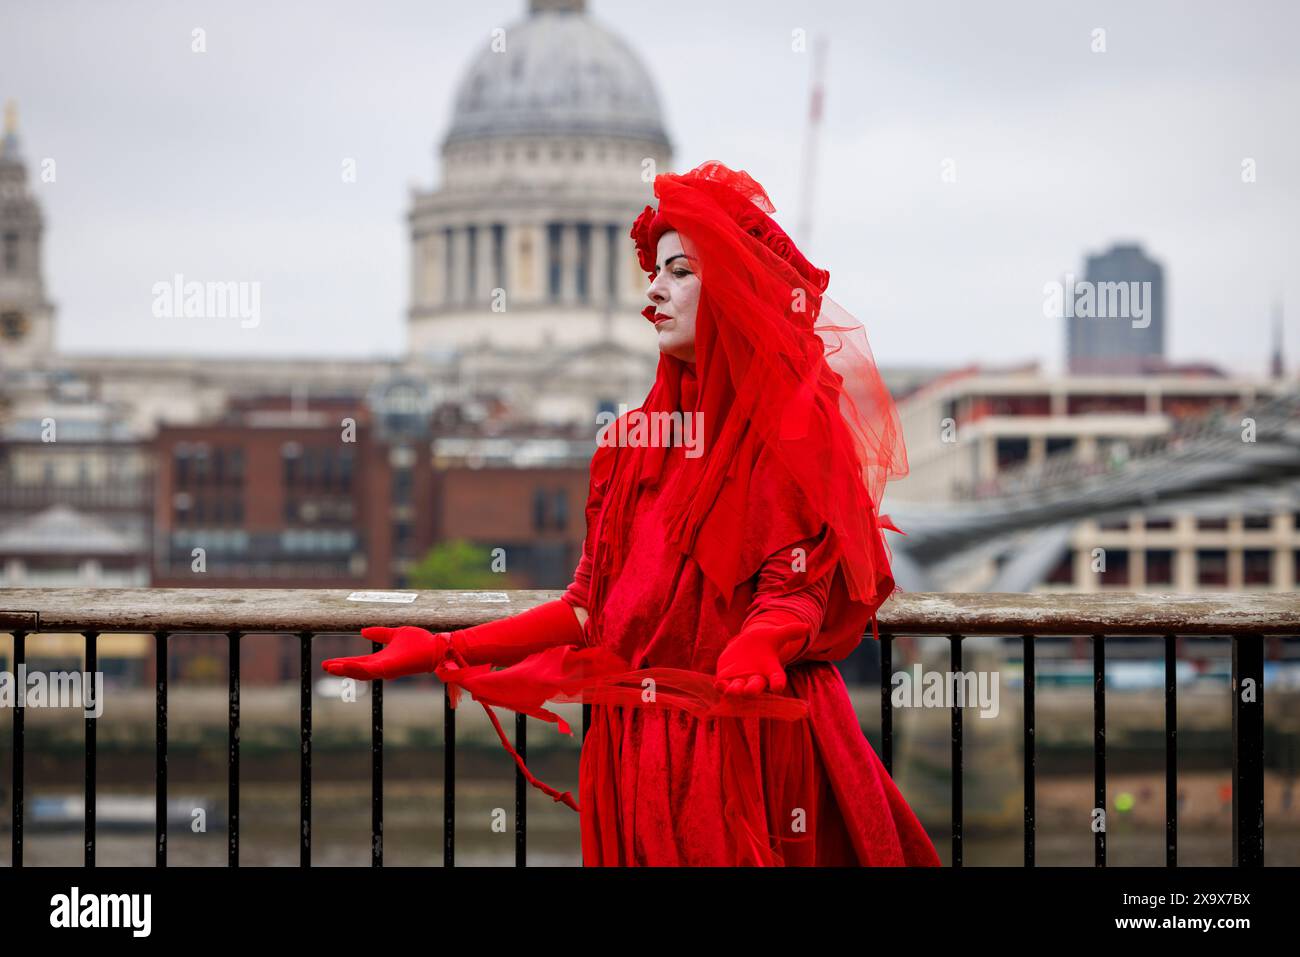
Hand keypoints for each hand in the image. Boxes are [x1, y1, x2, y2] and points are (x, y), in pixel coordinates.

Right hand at [322, 625, 451, 680]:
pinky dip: (357, 669)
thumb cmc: (420, 643)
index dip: (344, 663)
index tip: (329, 663)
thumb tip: (363, 631)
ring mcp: (385, 669)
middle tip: (324, 667)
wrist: (435, 647)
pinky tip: (345, 666)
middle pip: (357, 670)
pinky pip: (370, 670)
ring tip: (330, 667)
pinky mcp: (390, 669)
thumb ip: (380, 633)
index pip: (359, 663)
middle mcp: (382, 667)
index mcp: (382, 659)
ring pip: (361, 672)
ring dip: (345, 670)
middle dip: (340, 669)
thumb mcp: (395, 634)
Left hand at [713, 620, 809, 697]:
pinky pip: (724, 687)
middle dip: (753, 689)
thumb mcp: (775, 635)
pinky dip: (721, 687)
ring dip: (735, 691)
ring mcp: (741, 681)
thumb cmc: (764, 643)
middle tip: (750, 691)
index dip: (777, 683)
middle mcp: (756, 679)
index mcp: (771, 670)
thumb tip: (807, 626)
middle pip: (756, 687)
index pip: (777, 679)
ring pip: (739, 690)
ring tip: (732, 690)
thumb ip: (789, 632)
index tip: (778, 687)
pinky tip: (718, 684)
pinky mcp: (727, 679)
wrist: (747, 647)